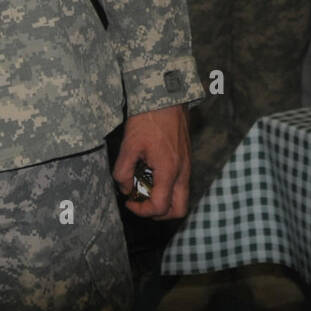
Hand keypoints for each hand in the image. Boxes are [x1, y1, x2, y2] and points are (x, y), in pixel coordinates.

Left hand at [114, 105, 189, 219]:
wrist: (167, 97)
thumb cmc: (149, 118)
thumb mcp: (129, 145)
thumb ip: (123, 171)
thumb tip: (125, 188)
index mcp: (169, 171)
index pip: (160, 207)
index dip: (142, 210)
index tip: (129, 201)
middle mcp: (182, 172)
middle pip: (178, 210)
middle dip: (158, 213)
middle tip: (142, 202)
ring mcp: (187, 166)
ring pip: (181, 197)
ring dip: (163, 200)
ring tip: (145, 186)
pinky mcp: (186, 159)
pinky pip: (181, 183)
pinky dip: (167, 187)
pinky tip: (152, 173)